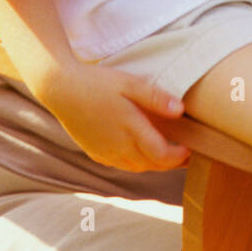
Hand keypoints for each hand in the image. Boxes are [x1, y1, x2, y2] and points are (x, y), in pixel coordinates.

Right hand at [42, 62, 189, 172]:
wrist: (61, 89)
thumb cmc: (97, 83)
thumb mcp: (130, 83)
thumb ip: (156, 98)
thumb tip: (181, 110)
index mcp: (130, 129)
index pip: (161, 155)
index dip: (178, 157)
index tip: (190, 149)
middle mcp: (118, 147)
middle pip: (151, 165)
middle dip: (170, 163)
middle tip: (185, 156)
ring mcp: (105, 153)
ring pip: (136, 168)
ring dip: (153, 165)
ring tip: (167, 155)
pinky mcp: (95, 153)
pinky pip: (121, 165)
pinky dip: (135, 163)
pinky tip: (140, 152)